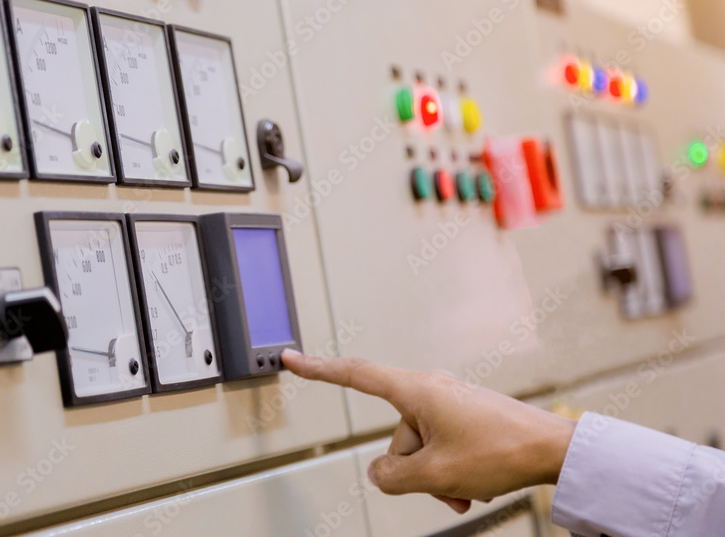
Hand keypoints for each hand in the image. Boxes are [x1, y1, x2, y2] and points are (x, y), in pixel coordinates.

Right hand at [281, 349, 576, 513]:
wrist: (553, 449)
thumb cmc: (502, 449)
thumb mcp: (437, 473)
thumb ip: (393, 476)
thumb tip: (380, 473)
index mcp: (416, 390)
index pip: (355, 375)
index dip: (319, 369)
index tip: (291, 359)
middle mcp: (429, 390)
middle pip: (395, 436)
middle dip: (414, 469)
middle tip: (446, 483)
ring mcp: (448, 403)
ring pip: (419, 448)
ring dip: (436, 475)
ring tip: (466, 487)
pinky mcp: (463, 417)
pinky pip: (439, 447)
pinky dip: (448, 469)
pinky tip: (471, 485)